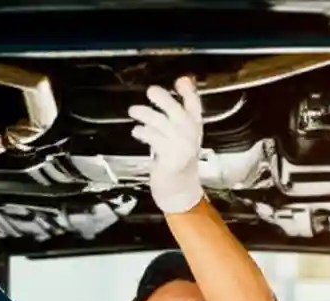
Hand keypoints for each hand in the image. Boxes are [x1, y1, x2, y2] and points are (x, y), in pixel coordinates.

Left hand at [128, 76, 204, 213]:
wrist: (179, 190)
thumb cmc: (176, 161)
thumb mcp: (179, 136)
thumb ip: (173, 117)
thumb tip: (163, 93)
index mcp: (195, 128)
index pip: (195, 105)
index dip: (189, 92)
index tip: (181, 81)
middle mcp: (191, 136)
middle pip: (178, 111)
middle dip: (164, 99)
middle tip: (151, 91)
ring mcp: (182, 148)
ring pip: (162, 124)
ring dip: (146, 115)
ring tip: (134, 111)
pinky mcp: (171, 159)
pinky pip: (155, 139)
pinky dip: (143, 132)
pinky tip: (137, 131)